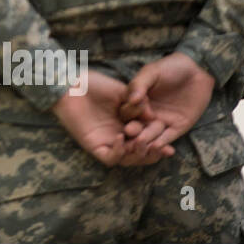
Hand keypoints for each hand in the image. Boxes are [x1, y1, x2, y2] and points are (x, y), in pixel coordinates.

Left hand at [51, 70, 170, 166]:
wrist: (73, 84)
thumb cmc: (96, 85)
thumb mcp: (123, 93)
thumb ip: (139, 105)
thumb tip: (154, 118)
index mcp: (129, 125)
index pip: (148, 141)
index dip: (160, 144)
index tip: (170, 144)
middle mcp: (120, 137)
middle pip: (140, 154)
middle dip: (153, 153)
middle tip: (163, 149)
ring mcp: (107, 143)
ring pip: (127, 159)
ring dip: (138, 154)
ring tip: (142, 143)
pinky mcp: (94, 147)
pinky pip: (110, 157)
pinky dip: (118, 152)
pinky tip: (122, 139)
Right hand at [118, 52, 215, 153]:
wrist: (197, 70)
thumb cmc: (171, 67)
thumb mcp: (151, 72)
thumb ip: (139, 84)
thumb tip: (131, 99)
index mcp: (137, 101)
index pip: (127, 111)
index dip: (128, 113)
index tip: (131, 111)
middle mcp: (147, 114)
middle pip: (136, 126)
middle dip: (133, 130)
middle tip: (130, 132)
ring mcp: (162, 121)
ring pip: (150, 135)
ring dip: (146, 140)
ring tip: (142, 142)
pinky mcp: (177, 127)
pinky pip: (167, 138)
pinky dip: (162, 144)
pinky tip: (157, 147)